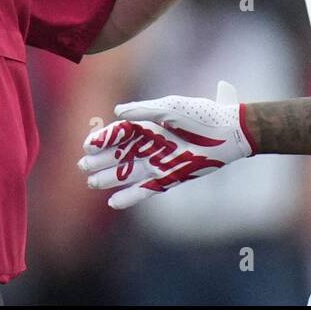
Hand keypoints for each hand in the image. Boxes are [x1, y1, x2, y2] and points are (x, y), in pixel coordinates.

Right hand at [78, 80, 253, 208]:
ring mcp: (160, 162)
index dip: (103, 138)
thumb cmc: (202, 115)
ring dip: (109, 178)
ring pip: (128, 173)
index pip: (119, 133)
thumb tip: (117, 112)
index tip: (87, 144)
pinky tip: (114, 202)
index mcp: (149, 124)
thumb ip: (144, 110)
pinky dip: (131, 197)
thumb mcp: (172, 106)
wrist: (229, 134)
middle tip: (82, 165)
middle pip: (119, 154)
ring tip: (90, 182)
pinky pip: (146, 190)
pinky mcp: (170, 178)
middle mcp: (152, 144)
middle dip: (100, 160)